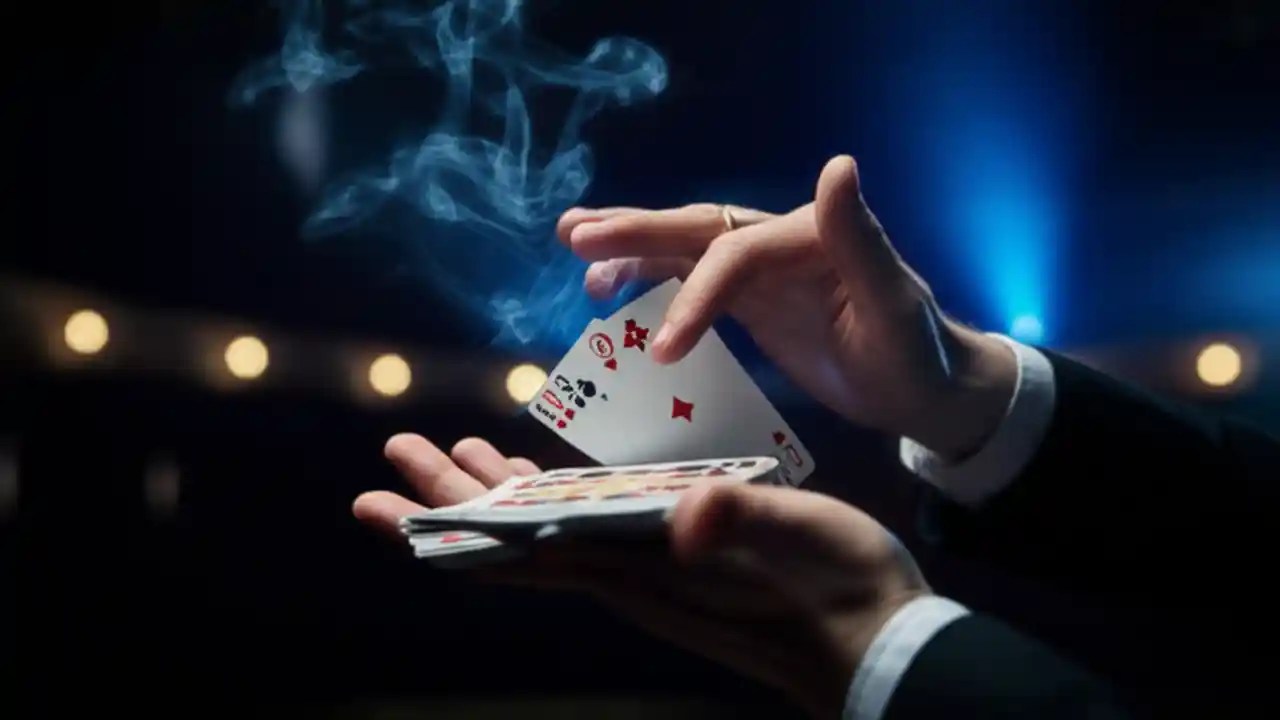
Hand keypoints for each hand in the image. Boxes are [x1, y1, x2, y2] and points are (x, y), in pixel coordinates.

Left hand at [354, 434, 929, 718]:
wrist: (882, 654)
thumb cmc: (849, 594)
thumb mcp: (810, 542)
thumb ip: (748, 524)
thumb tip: (684, 516)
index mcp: (645, 569)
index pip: (522, 550)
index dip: (449, 527)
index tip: (381, 502)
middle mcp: (630, 579)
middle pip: (515, 542)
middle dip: (447, 500)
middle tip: (389, 457)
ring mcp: (649, 578)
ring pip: (545, 536)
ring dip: (492, 496)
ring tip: (450, 454)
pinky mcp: (675, 572)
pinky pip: (588, 536)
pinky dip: (552, 502)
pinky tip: (546, 483)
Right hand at [558, 155, 1017, 458]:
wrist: (925, 389)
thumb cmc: (915, 354)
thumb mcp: (893, 303)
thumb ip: (860, 239)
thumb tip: (838, 165)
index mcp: (810, 235)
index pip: (735, 253)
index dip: (695, 295)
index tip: (662, 348)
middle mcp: (780, 241)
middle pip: (698, 229)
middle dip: (636, 232)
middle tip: (575, 235)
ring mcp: (764, 270)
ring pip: (687, 248)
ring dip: (633, 246)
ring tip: (577, 250)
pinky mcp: (754, 300)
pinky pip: (692, 280)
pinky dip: (652, 279)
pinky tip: (615, 288)